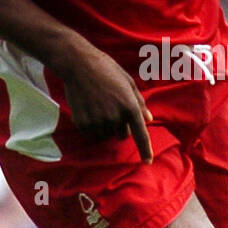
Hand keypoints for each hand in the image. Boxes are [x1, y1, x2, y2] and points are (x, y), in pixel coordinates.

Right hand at [57, 38, 153, 162]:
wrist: (78, 65)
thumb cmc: (107, 70)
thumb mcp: (128, 82)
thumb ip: (139, 102)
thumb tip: (149, 119)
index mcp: (129, 107)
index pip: (140, 135)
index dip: (145, 150)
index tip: (147, 162)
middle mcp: (115, 117)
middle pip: (122, 135)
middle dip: (120, 127)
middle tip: (112, 108)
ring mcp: (98, 121)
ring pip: (106, 135)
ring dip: (105, 126)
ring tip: (99, 105)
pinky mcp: (83, 123)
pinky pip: (91, 132)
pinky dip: (91, 124)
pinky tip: (88, 106)